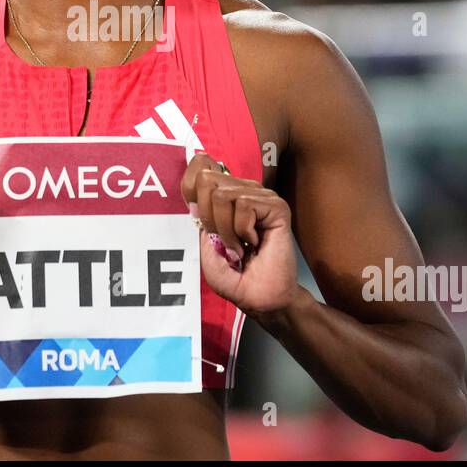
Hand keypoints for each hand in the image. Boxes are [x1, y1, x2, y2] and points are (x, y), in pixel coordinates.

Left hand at [179, 152, 296, 314]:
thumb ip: (200, 222)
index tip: (201, 223)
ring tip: (239, 247)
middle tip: (223, 242)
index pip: (200, 168)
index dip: (190, 189)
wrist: (261, 299)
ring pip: (222, 195)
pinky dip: (242, 230)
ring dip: (225, 230)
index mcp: (226, 196)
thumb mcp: (206, 250)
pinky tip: (254, 242)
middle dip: (208, 219)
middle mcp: (244, 191)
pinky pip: (244, 205)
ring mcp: (262, 197)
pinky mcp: (276, 206)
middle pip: (206, 180)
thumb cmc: (236, 277)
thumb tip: (196, 199)